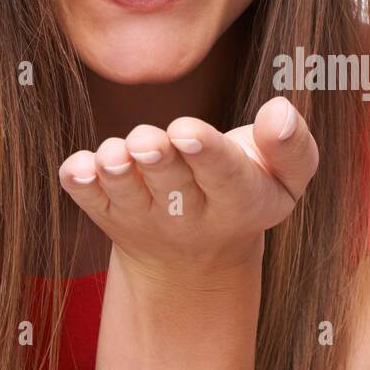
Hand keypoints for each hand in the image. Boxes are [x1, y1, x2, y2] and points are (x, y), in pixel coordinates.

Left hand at [57, 97, 318, 284]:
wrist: (198, 258)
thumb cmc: (248, 191)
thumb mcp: (287, 179)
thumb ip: (291, 146)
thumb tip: (279, 110)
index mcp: (240, 201)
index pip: (224, 176)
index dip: (205, 153)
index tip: (187, 130)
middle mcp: (189, 215)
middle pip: (171, 184)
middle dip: (157, 159)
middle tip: (147, 139)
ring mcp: (144, 216)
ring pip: (126, 194)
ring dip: (116, 172)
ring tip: (115, 154)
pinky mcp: (108, 214)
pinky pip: (89, 200)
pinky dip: (80, 184)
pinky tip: (78, 167)